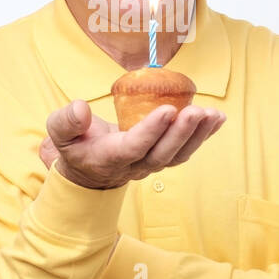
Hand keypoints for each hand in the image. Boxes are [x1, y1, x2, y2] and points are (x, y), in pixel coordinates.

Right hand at [39, 100, 225, 190]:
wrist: (89, 170)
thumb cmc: (76, 146)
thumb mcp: (60, 133)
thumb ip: (66, 121)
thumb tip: (82, 108)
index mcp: (108, 158)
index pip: (133, 147)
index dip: (151, 131)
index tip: (167, 110)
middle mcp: (134, 165)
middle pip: (161, 154)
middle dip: (181, 133)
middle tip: (197, 112)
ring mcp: (150, 165)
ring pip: (177, 155)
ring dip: (197, 135)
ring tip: (214, 114)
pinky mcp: (162, 158)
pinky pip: (185, 150)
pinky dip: (203, 136)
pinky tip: (217, 119)